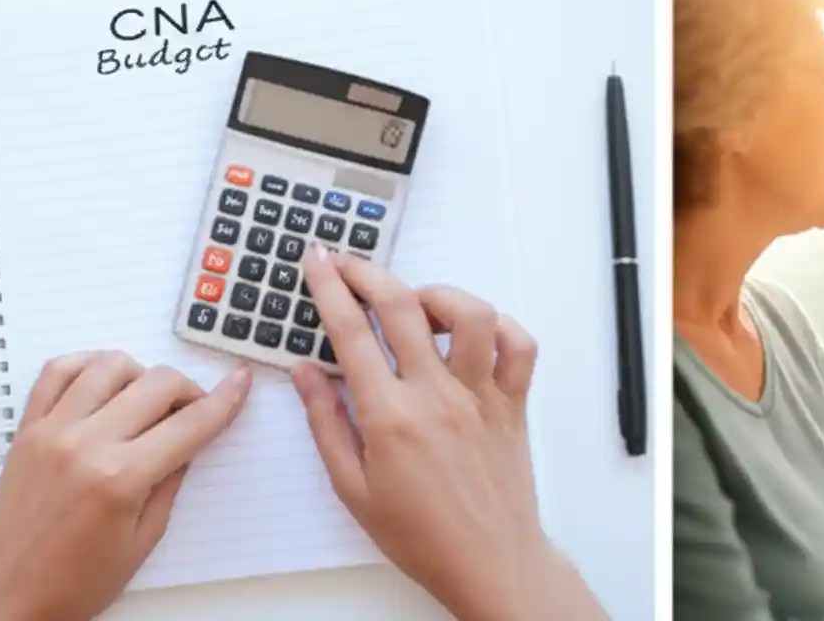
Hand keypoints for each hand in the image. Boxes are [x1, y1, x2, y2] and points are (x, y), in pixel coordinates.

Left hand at [0, 352, 250, 620]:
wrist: (12, 595)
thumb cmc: (75, 580)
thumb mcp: (145, 538)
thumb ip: (172, 480)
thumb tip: (191, 437)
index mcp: (121, 480)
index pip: (191, 423)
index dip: (225, 399)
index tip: (239, 383)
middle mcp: (85, 447)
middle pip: (158, 383)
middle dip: (188, 390)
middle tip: (191, 410)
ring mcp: (52, 432)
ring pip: (111, 365)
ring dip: (141, 374)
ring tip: (145, 400)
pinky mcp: (27, 430)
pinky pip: (58, 371)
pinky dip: (88, 364)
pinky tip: (104, 381)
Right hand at [292, 247, 606, 620]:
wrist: (488, 561)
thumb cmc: (420, 535)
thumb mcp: (352, 488)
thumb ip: (326, 422)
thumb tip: (305, 371)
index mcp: (390, 418)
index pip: (351, 333)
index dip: (329, 288)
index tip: (317, 262)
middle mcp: (437, 397)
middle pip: (402, 307)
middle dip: (368, 273)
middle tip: (349, 264)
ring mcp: (480, 396)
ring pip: (470, 314)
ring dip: (438, 295)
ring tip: (416, 304)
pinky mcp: (513, 403)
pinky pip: (519, 345)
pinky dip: (499, 326)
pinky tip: (473, 332)